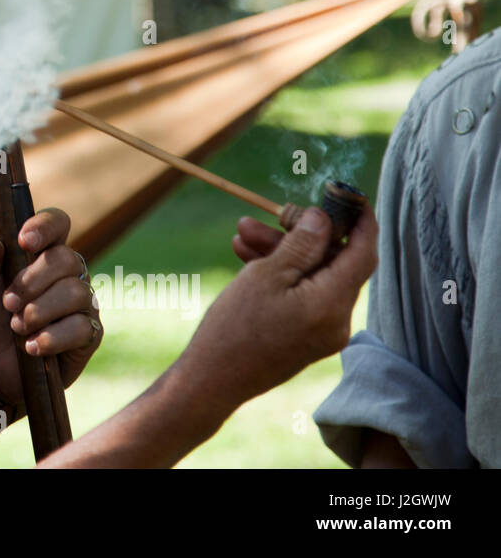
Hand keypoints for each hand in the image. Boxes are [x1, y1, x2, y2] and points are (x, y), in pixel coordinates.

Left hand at [0, 207, 101, 410]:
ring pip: (75, 293)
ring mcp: (84, 303)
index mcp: (45, 252)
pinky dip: (51, 338)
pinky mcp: (91, 333)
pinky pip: (80, 327)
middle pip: (65, 259)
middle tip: (8, 303)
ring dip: (38, 312)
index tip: (23, 242)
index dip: (45, 227)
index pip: (58, 223)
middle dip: (31, 282)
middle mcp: (71, 273)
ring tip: (16, 327)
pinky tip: (32, 347)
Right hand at [178, 205, 377, 412]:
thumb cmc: (236, 326)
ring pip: (312, 277)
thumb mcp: (266, 274)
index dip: (360, 221)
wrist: (212, 380)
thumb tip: (323, 219)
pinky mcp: (305, 337)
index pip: (363, 253)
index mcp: (333, 303)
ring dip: (282, 251)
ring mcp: (322, 331)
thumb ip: (301, 244)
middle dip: (301, 233)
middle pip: (332, 263)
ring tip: (242, 232)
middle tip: (274, 212)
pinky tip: (247, 256)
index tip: (349, 196)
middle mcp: (337, 320)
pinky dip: (281, 275)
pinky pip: (301, 295)